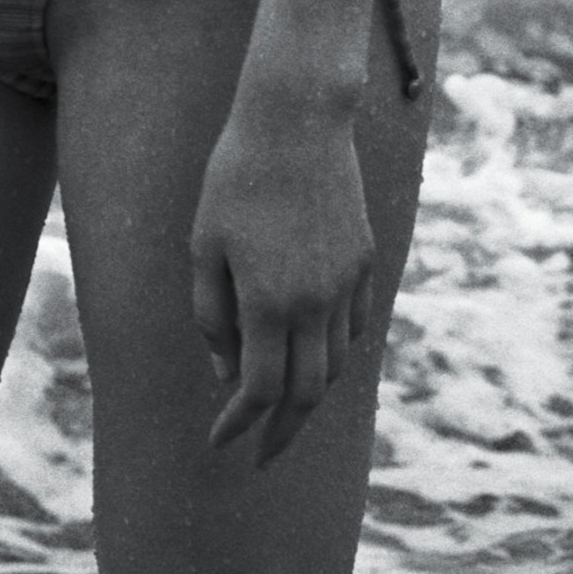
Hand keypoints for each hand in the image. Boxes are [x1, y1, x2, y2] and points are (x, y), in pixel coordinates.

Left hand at [188, 99, 379, 467]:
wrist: (298, 120)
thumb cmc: (234, 178)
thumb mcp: (204, 245)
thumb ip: (213, 316)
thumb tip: (226, 375)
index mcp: (270, 301)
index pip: (261, 391)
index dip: (240, 425)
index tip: (221, 444)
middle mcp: (318, 302)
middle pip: (308, 393)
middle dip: (282, 432)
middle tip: (261, 454)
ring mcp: (349, 283)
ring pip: (337, 364)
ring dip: (309, 393)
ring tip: (281, 406)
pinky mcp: (368, 263)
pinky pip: (355, 327)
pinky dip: (333, 352)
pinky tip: (311, 352)